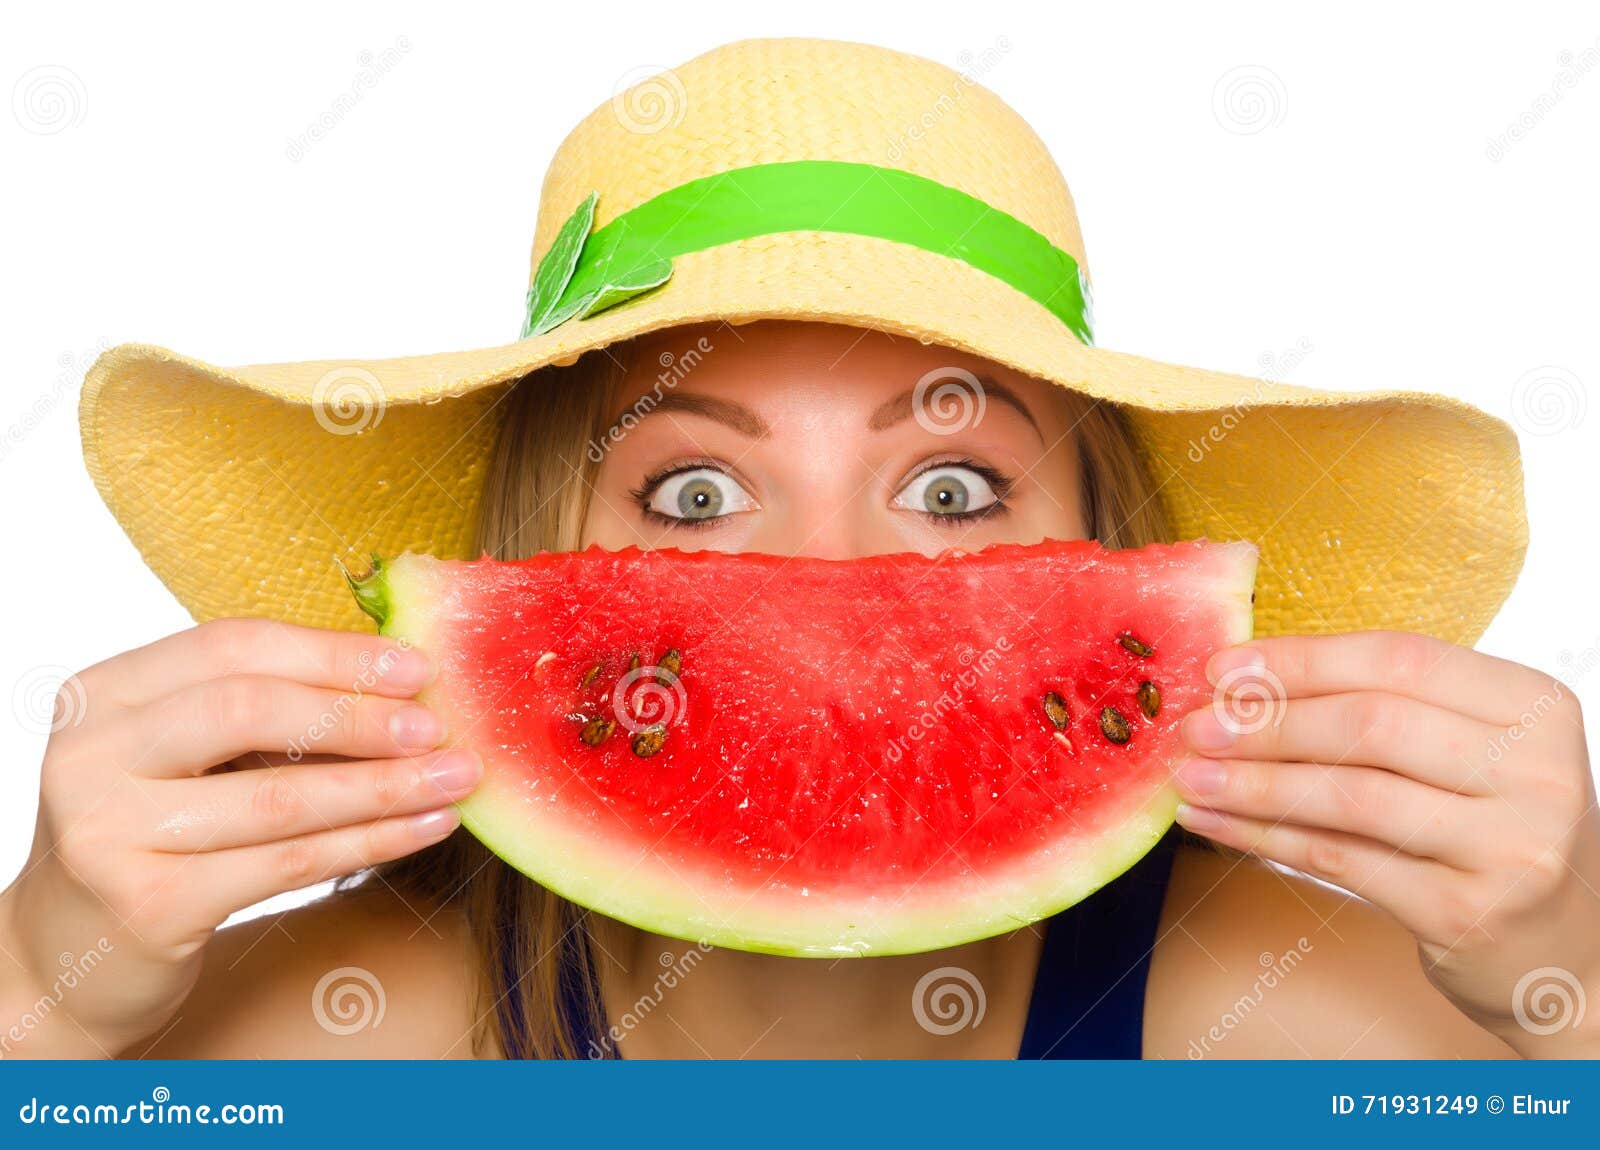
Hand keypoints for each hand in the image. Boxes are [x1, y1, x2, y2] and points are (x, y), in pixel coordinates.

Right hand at [0, 618, 479, 1056]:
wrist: (69, 957)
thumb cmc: (154, 834)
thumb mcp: (186, 758)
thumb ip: (263, 711)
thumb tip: (403, 679)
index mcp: (101, 694)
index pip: (231, 646)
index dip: (333, 653)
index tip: (418, 665)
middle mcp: (89, 755)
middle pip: (249, 710)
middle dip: (360, 716)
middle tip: (441, 726)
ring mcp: (109, 832)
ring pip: (280, 796)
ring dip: (385, 787)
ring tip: (459, 778)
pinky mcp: (148, 904)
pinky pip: (286, 864)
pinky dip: (370, 843)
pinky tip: (427, 828)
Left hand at [1171, 630, 1599, 1057]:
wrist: (1565, 953)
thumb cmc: (1492, 832)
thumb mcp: (1465, 754)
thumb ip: (1381, 710)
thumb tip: (1241, 683)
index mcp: (1534, 705)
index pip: (1399, 658)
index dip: (1300, 659)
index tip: (1221, 667)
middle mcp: (1538, 769)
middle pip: (1370, 724)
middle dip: (1267, 724)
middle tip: (1194, 727)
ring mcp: (1513, 845)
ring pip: (1350, 796)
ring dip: (1254, 784)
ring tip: (1189, 777)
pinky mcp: (1471, 912)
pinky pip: (1342, 861)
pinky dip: (1265, 839)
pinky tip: (1214, 826)